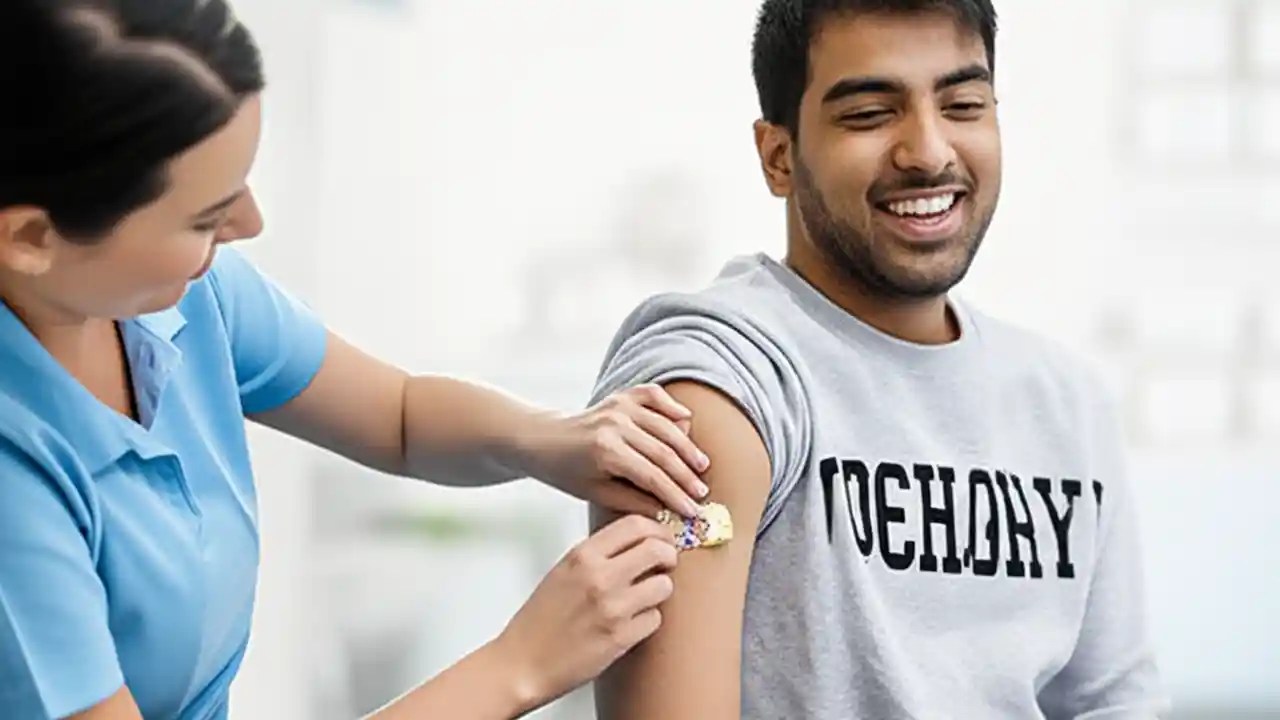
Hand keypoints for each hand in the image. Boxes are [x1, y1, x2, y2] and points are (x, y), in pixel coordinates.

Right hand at [493, 515, 678, 712]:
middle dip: (669, 555)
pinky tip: (631, 623)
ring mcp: (612, 608)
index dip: (657, 530)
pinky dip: (648, 620)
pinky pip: (655, 619)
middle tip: (667, 563)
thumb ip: (598, 554)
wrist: (523, 663)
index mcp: (582, 556)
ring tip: (644, 597)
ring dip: (660, 590)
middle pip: (658, 549)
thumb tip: (637, 543)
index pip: (635, 525)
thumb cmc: (540, 621)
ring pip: (664, 585)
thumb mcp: (563, 571)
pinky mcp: (621, 638)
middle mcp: (599, 577)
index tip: (662, 538)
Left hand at [523, 384, 710, 517]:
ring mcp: (619, 407)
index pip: (652, 477)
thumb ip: (633, 501)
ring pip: (665, 426)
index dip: (676, 496)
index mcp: (606, 451)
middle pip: (663, 452)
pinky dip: (672, 406)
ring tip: (702, 466)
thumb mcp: (595, 493)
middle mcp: (615, 425)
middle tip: (703, 494)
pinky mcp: (621, 396)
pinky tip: (687, 421)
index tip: (693, 512)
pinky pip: (653, 396)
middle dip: (686, 476)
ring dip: (687, 447)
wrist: (542, 440)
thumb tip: (667, 514)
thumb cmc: (566, 472)